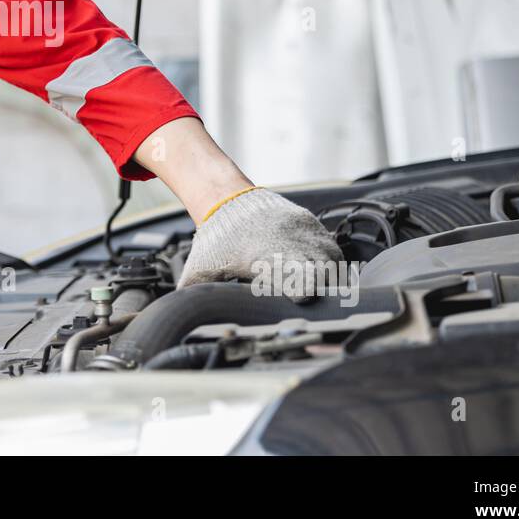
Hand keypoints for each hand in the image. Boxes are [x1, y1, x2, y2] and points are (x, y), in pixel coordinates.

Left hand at [178, 187, 341, 292]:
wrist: (228, 199)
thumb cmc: (216, 239)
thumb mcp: (203, 268)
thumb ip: (196, 295)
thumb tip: (184, 319)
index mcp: (265, 257)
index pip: (298, 277)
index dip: (305, 290)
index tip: (303, 300)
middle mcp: (290, 242)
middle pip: (324, 273)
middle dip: (324, 291)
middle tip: (315, 304)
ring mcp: (304, 231)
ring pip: (334, 261)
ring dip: (331, 279)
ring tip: (321, 293)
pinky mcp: (312, 224)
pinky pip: (334, 248)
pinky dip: (332, 264)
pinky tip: (321, 276)